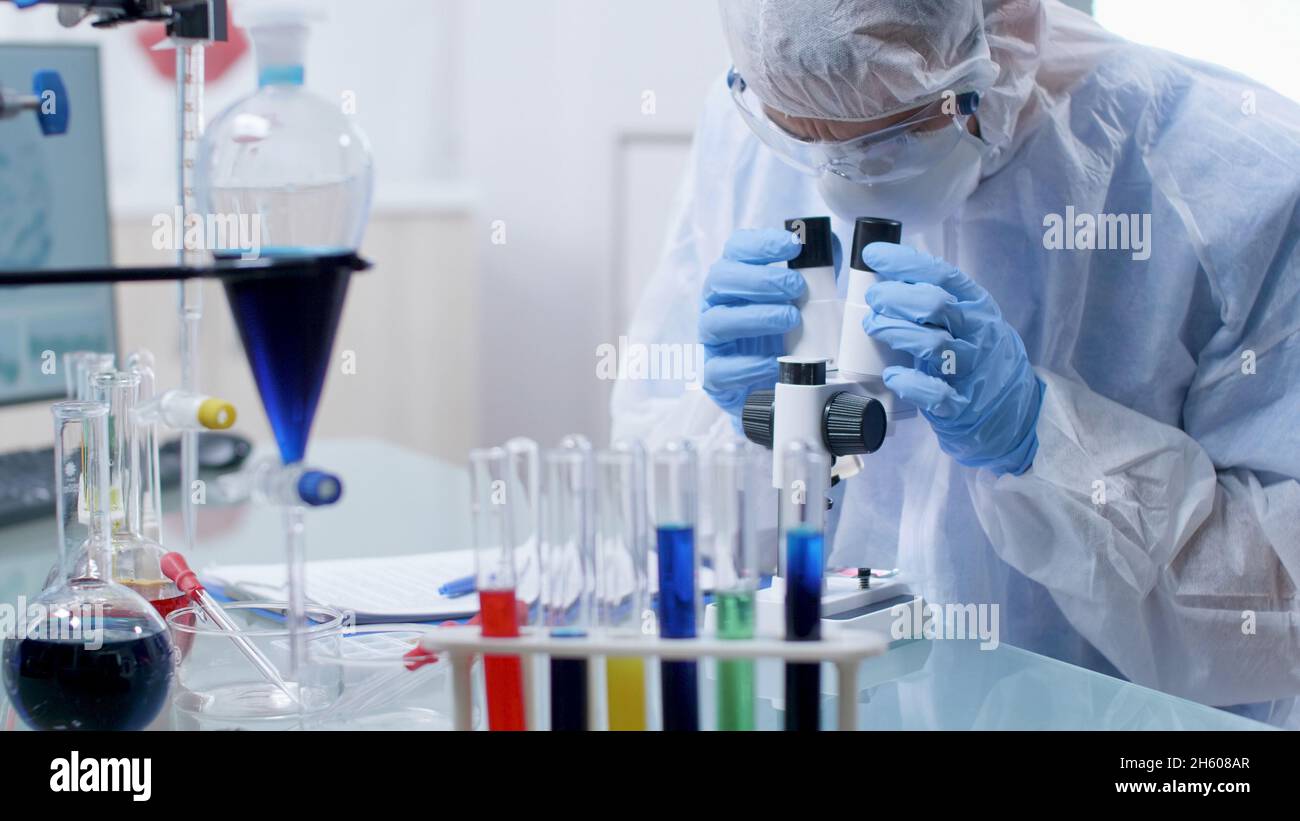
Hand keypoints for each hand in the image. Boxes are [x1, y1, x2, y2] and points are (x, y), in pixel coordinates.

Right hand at [699, 229, 806, 419]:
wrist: (776, 384)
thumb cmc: (786, 332)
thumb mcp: (803, 299)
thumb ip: (814, 271)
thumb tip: (827, 245)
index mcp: (734, 278)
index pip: (736, 249)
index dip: (761, 244)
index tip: (793, 246)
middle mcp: (716, 303)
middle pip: (720, 279)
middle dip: (761, 280)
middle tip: (797, 287)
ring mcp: (712, 339)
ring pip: (717, 321)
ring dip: (756, 317)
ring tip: (791, 319)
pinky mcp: (714, 375)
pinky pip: (721, 369)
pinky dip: (749, 364)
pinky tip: (775, 361)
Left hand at [862, 243, 1043, 475]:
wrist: (1013, 411)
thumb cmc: (977, 358)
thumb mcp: (966, 322)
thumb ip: (934, 303)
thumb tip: (886, 280)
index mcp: (978, 307)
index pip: (942, 275)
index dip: (905, 263)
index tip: (875, 256)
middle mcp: (979, 334)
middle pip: (935, 304)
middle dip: (895, 297)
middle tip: (874, 300)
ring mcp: (973, 370)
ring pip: (933, 344)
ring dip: (895, 332)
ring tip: (875, 328)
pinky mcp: (963, 406)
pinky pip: (936, 393)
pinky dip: (910, 383)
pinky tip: (893, 375)